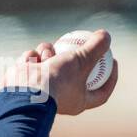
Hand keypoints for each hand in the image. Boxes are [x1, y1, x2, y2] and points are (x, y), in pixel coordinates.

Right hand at [2, 29, 118, 115]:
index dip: (111, 78)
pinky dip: (32, 57)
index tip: (113, 61)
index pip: (102, 92)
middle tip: (77, 42)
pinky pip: (33, 60)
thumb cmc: (57, 80)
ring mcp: (42, 88)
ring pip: (49, 59)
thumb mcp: (82, 61)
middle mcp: (61, 96)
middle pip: (73, 71)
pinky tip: (30, 60)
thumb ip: (95, 48)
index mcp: (79, 101)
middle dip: (72, 55)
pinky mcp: (26, 78)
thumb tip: (106, 35)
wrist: (23, 90)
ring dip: (48, 51)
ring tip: (48, 53)